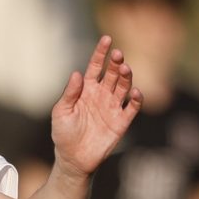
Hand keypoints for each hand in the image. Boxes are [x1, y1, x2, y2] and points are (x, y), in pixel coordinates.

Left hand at [50, 36, 142, 177]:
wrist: (73, 159)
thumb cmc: (64, 134)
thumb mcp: (61, 112)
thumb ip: (70, 93)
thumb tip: (77, 73)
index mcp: (87, 89)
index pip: (96, 66)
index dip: (101, 53)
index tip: (107, 39)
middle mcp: (102, 94)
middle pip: (112, 73)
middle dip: (116, 62)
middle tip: (118, 54)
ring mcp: (113, 107)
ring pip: (124, 86)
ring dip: (127, 77)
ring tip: (125, 68)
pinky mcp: (121, 122)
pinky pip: (132, 108)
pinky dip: (137, 99)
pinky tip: (136, 92)